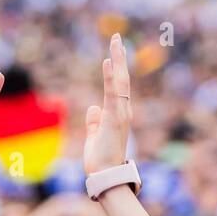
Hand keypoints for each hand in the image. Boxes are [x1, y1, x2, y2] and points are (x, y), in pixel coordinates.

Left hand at [84, 34, 132, 174]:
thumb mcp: (94, 137)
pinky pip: (113, 94)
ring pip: (121, 82)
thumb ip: (94, 122)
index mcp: (118, 115)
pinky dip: (110, 77)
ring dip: (118, 61)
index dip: (116, 69)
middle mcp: (123, 112)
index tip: (112, 53)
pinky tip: (108, 62)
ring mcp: (120, 114)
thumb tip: (93, 107)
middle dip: (120, 58)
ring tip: (115, 42)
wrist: (105, 177)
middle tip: (116, 38)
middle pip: (123, 79)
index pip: (118, 87)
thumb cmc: (100, 161)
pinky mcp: (114, 119)